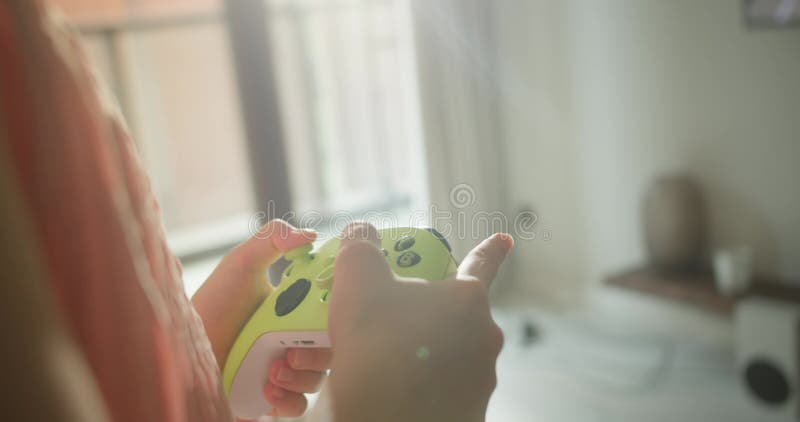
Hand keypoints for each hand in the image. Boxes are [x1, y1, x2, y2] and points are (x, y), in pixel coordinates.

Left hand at [191, 219, 330, 417]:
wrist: (179, 352)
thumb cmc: (211, 306)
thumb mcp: (239, 265)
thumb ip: (271, 239)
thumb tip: (310, 234)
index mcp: (296, 309)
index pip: (333, 313)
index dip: (337, 316)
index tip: (326, 316)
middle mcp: (295, 339)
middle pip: (332, 349)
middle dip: (319, 354)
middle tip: (292, 352)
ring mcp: (285, 370)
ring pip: (319, 379)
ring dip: (303, 378)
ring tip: (273, 372)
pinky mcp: (273, 398)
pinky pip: (298, 405)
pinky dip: (289, 400)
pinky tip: (268, 390)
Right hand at [327, 223, 511, 421]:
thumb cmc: (380, 352)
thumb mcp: (358, 285)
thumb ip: (360, 250)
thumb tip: (359, 232)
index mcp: (466, 298)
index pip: (481, 263)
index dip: (491, 249)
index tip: (507, 239)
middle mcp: (483, 336)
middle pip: (453, 314)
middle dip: (425, 314)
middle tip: (389, 323)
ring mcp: (479, 378)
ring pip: (448, 354)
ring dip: (421, 353)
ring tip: (380, 363)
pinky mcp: (468, 412)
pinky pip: (442, 389)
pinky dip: (420, 386)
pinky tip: (391, 390)